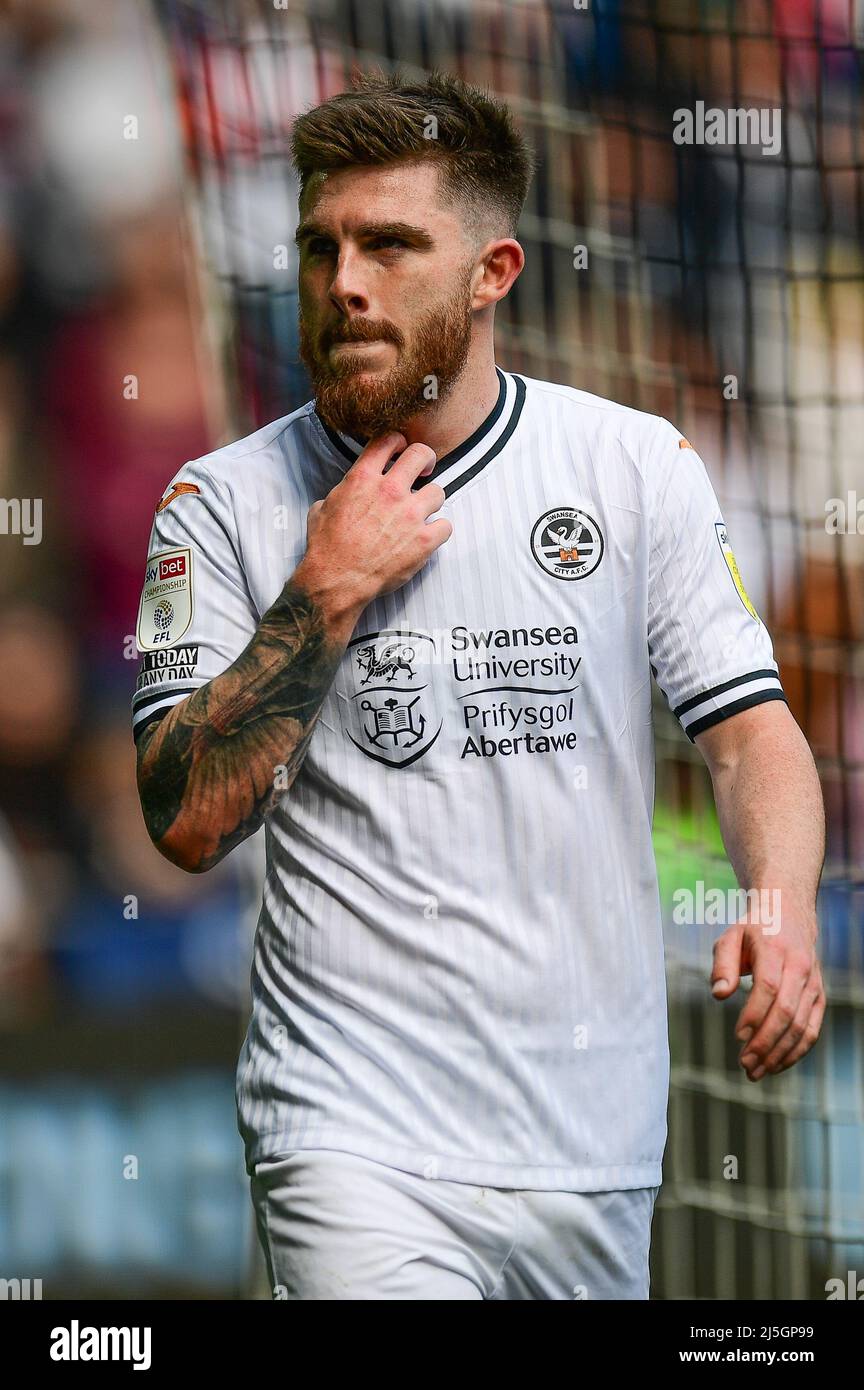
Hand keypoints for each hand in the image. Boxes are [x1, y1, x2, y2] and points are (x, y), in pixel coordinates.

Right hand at [294, 431, 451, 637]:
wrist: (337, 581)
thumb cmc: (327, 548)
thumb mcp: (322, 508)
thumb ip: (342, 492)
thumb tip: (347, 490)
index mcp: (362, 479)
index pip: (388, 440)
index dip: (398, 441)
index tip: (401, 449)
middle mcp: (390, 491)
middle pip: (421, 454)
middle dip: (425, 459)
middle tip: (424, 470)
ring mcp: (410, 515)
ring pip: (439, 491)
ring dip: (430, 501)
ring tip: (421, 513)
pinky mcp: (424, 540)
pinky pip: (446, 525)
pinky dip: (439, 531)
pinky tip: (427, 537)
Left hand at [710, 900, 824, 1080]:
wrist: (789, 914)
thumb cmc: (754, 929)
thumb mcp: (730, 936)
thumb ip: (722, 964)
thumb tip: (718, 995)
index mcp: (776, 949)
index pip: (769, 987)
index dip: (754, 1014)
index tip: (738, 1036)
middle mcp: (800, 967)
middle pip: (787, 1012)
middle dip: (765, 1042)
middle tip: (745, 1064)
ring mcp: (813, 984)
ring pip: (802, 1026)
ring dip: (779, 1053)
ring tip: (756, 1072)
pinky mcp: (819, 997)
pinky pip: (812, 1029)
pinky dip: (796, 1051)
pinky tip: (776, 1065)